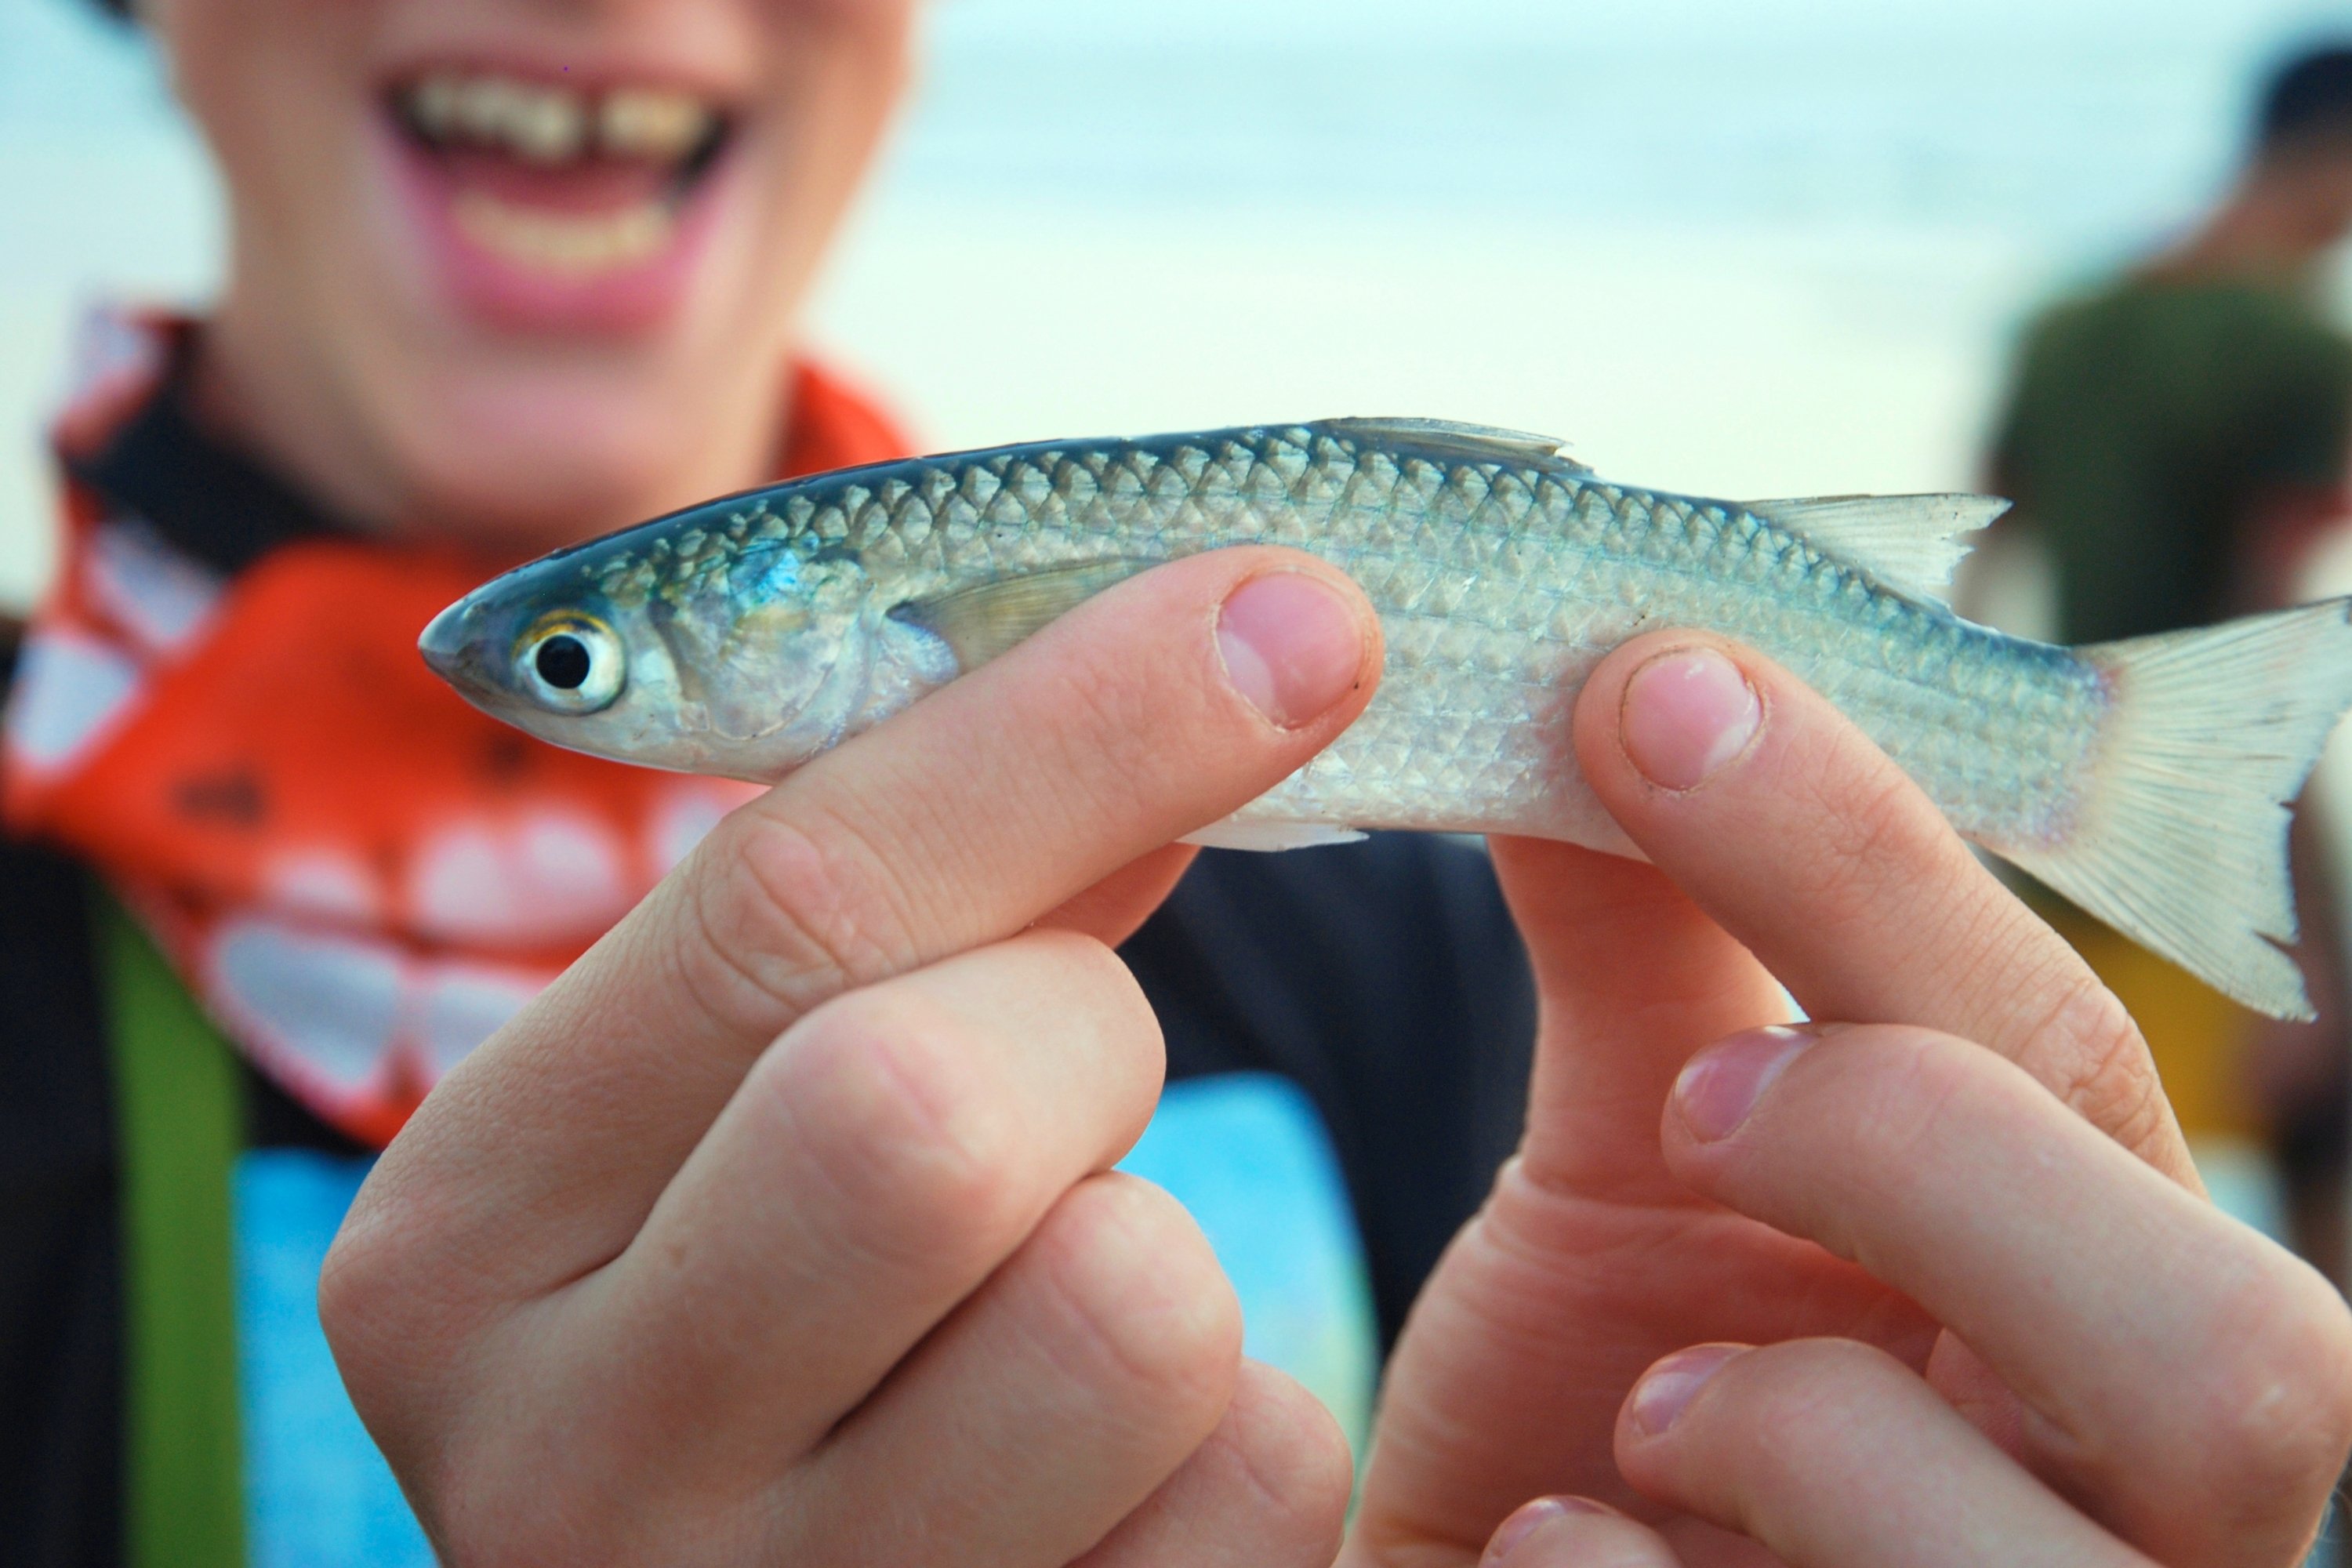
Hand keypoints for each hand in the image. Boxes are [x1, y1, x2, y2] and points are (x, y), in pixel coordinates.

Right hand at [321, 551, 1378, 1565]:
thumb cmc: (781, 1291)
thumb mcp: (753, 1084)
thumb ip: (920, 888)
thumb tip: (1215, 663)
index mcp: (458, 1231)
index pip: (782, 898)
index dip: (1072, 724)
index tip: (1282, 610)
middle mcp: (559, 1460)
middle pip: (924, 1110)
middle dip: (1084, 1035)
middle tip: (1070, 1077)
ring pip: (1126, 1311)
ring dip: (1167, 1248)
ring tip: (1056, 1297)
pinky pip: (1250, 1486)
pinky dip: (1245, 1434)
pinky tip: (1114, 1469)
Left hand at [1346, 634, 2351, 1566]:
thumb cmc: (1594, 1401)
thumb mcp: (1630, 1168)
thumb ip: (1651, 946)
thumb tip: (1613, 673)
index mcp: (2097, 1308)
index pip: (2076, 1065)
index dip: (1874, 861)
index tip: (1655, 695)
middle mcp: (2132, 1513)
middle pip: (2232, 1358)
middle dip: (1922, 1166)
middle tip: (1686, 1108)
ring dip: (1779, 1434)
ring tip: (1630, 1418)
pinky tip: (1545, 1547)